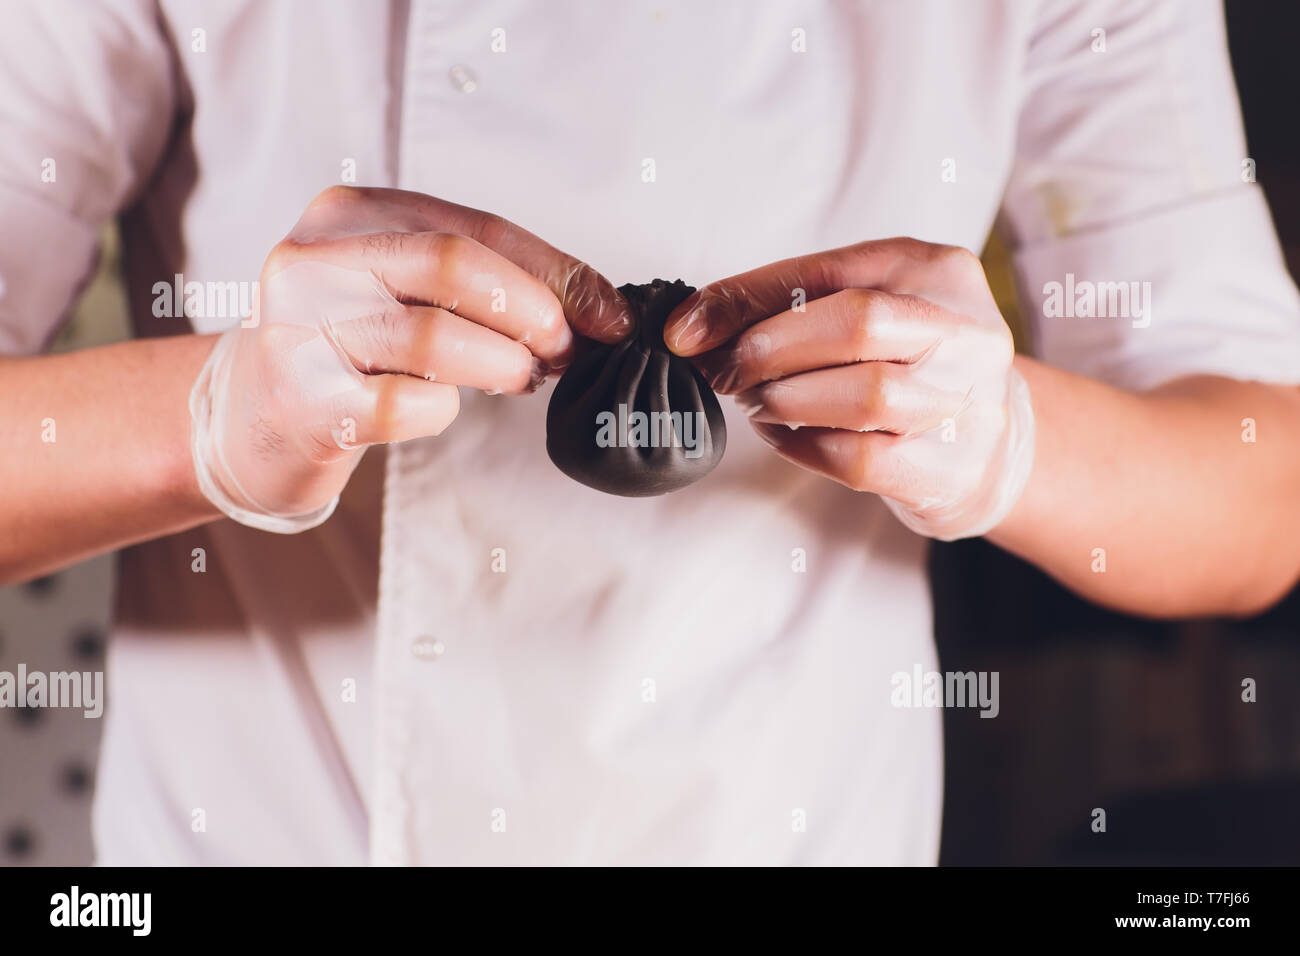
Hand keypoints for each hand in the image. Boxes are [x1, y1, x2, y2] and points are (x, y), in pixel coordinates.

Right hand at [189, 186, 631, 531]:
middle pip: (455, 265)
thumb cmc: (345, 350)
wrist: (244, 418)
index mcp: (349, 212)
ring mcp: (300, 329)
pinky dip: (441, 410)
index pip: (477, 228)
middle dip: (534, 313)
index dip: (558, 272)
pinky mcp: (303, 401)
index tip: (610, 316)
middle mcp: (315, 258)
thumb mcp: (402, 289)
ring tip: (521, 380)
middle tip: (564, 352)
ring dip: (503, 365)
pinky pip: (404, 404)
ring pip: (435, 337)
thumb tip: (599, 308)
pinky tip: (436, 406)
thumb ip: (486, 283)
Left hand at [664, 238, 1034, 540]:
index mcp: (938, 270)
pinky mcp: (948, 468)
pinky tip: (786, 437)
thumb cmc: (908, 364)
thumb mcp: (862, 311)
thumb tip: (688, 328)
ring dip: (788, 400)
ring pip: (865, 394)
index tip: (687, 330)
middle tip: (729, 372)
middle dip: (771, 349)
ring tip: (761, 403)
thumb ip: (780, 305)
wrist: (992, 443)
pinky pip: (859, 458)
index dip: (746, 299)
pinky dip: (804, 448)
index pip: (828, 270)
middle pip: (858, 323)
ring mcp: (966, 402)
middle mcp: (965, 330)